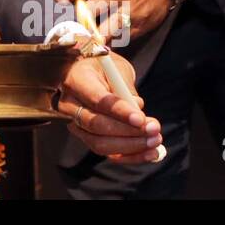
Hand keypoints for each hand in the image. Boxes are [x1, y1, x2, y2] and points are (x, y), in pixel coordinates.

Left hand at [49, 0, 169, 40]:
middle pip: (95, 9)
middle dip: (80, 19)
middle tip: (66, 28)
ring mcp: (129, 10)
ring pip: (108, 29)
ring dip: (93, 37)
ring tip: (80, 43)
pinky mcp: (138, 25)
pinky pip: (121, 39)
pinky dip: (109, 44)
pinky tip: (98, 47)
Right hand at [58, 48, 164, 163]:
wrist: (92, 73)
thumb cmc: (106, 68)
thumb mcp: (117, 69)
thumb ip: (125, 89)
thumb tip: (137, 108)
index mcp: (76, 80)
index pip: (96, 99)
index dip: (119, 111)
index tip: (141, 118)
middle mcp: (69, 104)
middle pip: (96, 124)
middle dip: (128, 131)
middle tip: (154, 129)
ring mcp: (74, 124)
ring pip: (99, 143)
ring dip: (131, 146)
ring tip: (155, 140)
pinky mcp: (85, 137)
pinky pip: (106, 153)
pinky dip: (130, 156)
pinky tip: (150, 153)